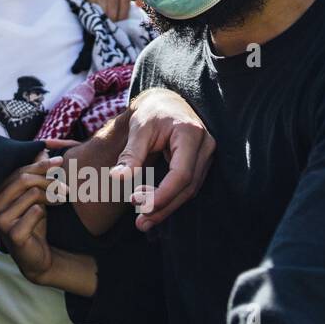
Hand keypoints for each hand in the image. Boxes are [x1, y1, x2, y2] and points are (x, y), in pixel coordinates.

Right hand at [0, 153, 65, 280]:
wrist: (38, 258)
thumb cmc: (34, 225)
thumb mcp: (35, 197)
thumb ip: (35, 175)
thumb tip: (41, 150)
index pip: (18, 172)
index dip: (40, 165)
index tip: (59, 161)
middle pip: (24, 180)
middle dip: (48, 181)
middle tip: (65, 190)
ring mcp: (0, 222)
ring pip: (32, 194)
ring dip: (51, 197)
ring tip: (59, 203)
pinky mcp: (13, 235)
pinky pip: (36, 212)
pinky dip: (45, 213)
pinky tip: (46, 219)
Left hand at [113, 88, 215, 231]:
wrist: (165, 101)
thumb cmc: (151, 111)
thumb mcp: (138, 127)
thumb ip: (131, 153)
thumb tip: (117, 178)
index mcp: (191, 134)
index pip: (182, 173)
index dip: (163, 194)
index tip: (140, 204)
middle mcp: (205, 146)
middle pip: (188, 186)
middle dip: (163, 207)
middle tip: (140, 221)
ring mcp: (207, 155)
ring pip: (190, 190)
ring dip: (166, 207)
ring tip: (142, 220)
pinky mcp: (201, 163)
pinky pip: (187, 186)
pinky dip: (170, 198)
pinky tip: (152, 209)